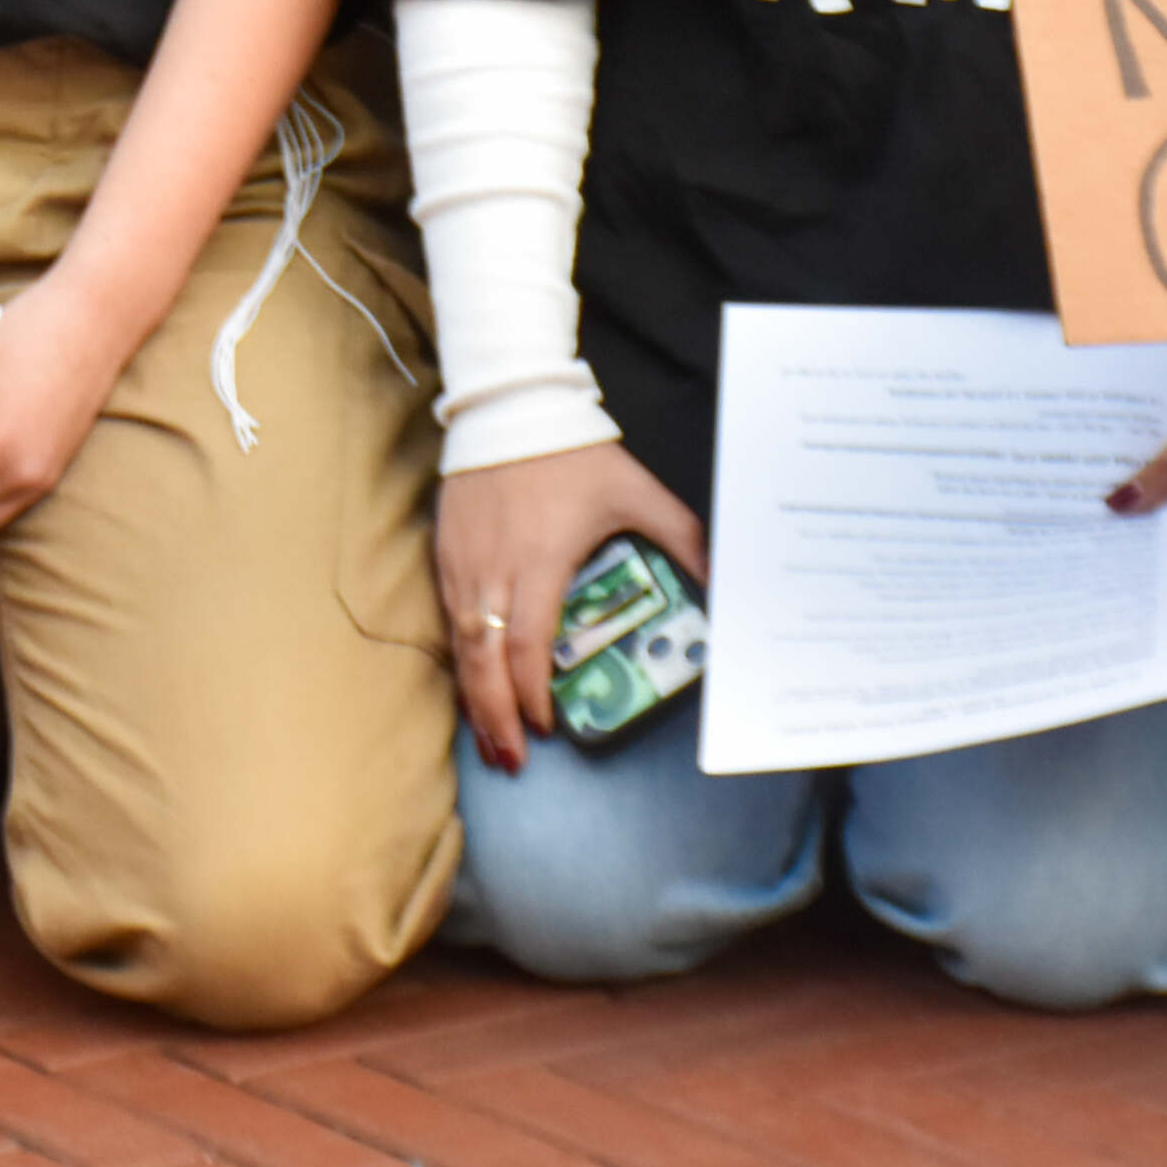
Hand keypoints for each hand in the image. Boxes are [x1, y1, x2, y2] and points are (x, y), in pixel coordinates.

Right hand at [434, 441, 701, 774]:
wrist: (509, 406)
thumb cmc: (573, 452)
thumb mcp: (635, 491)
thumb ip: (680, 535)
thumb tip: (721, 579)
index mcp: (540, 560)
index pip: (531, 644)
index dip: (534, 693)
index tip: (547, 727)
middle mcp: (495, 570)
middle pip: (486, 659)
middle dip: (495, 715)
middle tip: (511, 760)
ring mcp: (463, 563)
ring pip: (463, 644)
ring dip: (473, 696)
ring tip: (488, 738)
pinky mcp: (446, 552)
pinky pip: (449, 617)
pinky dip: (461, 658)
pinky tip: (472, 683)